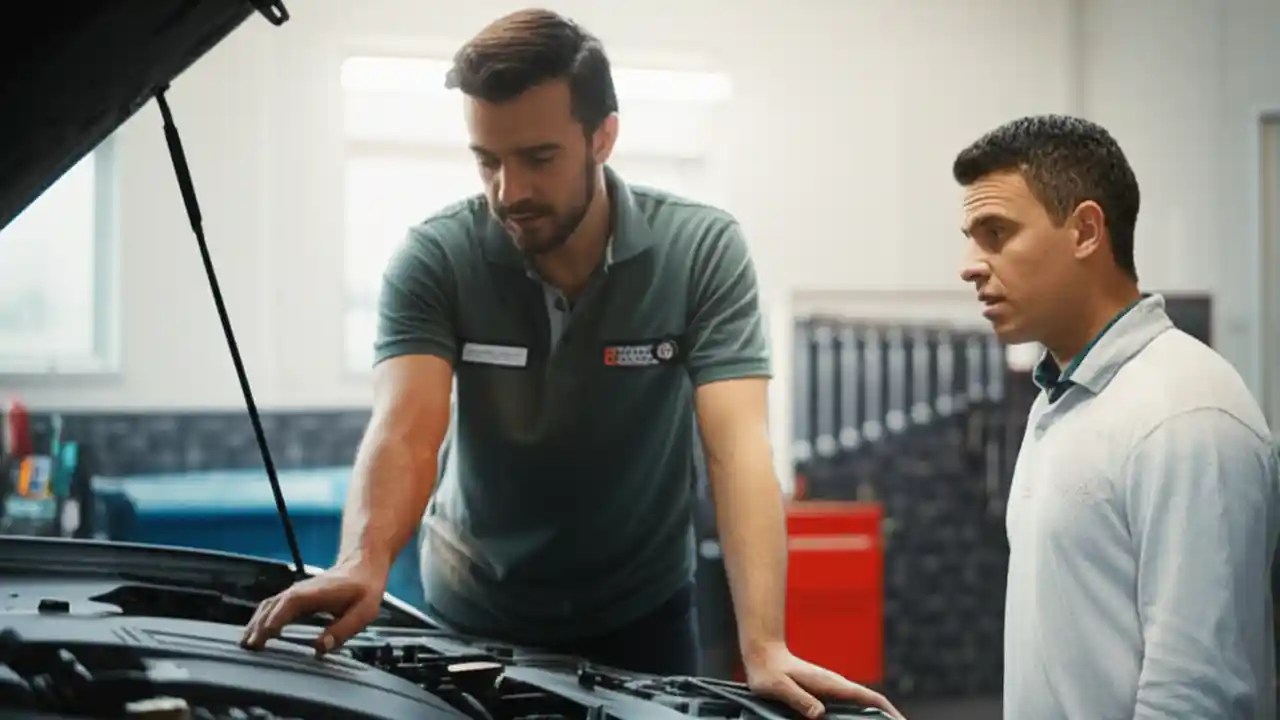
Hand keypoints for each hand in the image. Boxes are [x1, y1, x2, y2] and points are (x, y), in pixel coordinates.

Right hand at [240, 557, 387, 656]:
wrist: (363, 566)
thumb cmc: (364, 589)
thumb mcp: (363, 612)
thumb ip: (343, 630)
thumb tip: (320, 648)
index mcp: (312, 594)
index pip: (284, 608)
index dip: (271, 624)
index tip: (260, 641)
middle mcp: (299, 591)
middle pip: (270, 607)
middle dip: (257, 627)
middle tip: (247, 649)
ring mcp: (296, 592)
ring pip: (268, 606)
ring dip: (256, 623)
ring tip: (246, 644)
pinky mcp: (297, 596)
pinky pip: (273, 606)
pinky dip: (263, 619)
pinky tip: (258, 632)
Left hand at [743, 642, 904, 719]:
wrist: (763, 656)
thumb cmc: (768, 672)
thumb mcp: (779, 687)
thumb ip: (798, 698)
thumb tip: (820, 714)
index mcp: (830, 684)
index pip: (868, 698)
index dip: (888, 711)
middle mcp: (836, 686)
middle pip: (871, 703)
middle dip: (888, 717)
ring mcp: (832, 690)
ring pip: (861, 705)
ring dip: (876, 718)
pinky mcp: (825, 694)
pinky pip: (849, 707)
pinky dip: (861, 717)